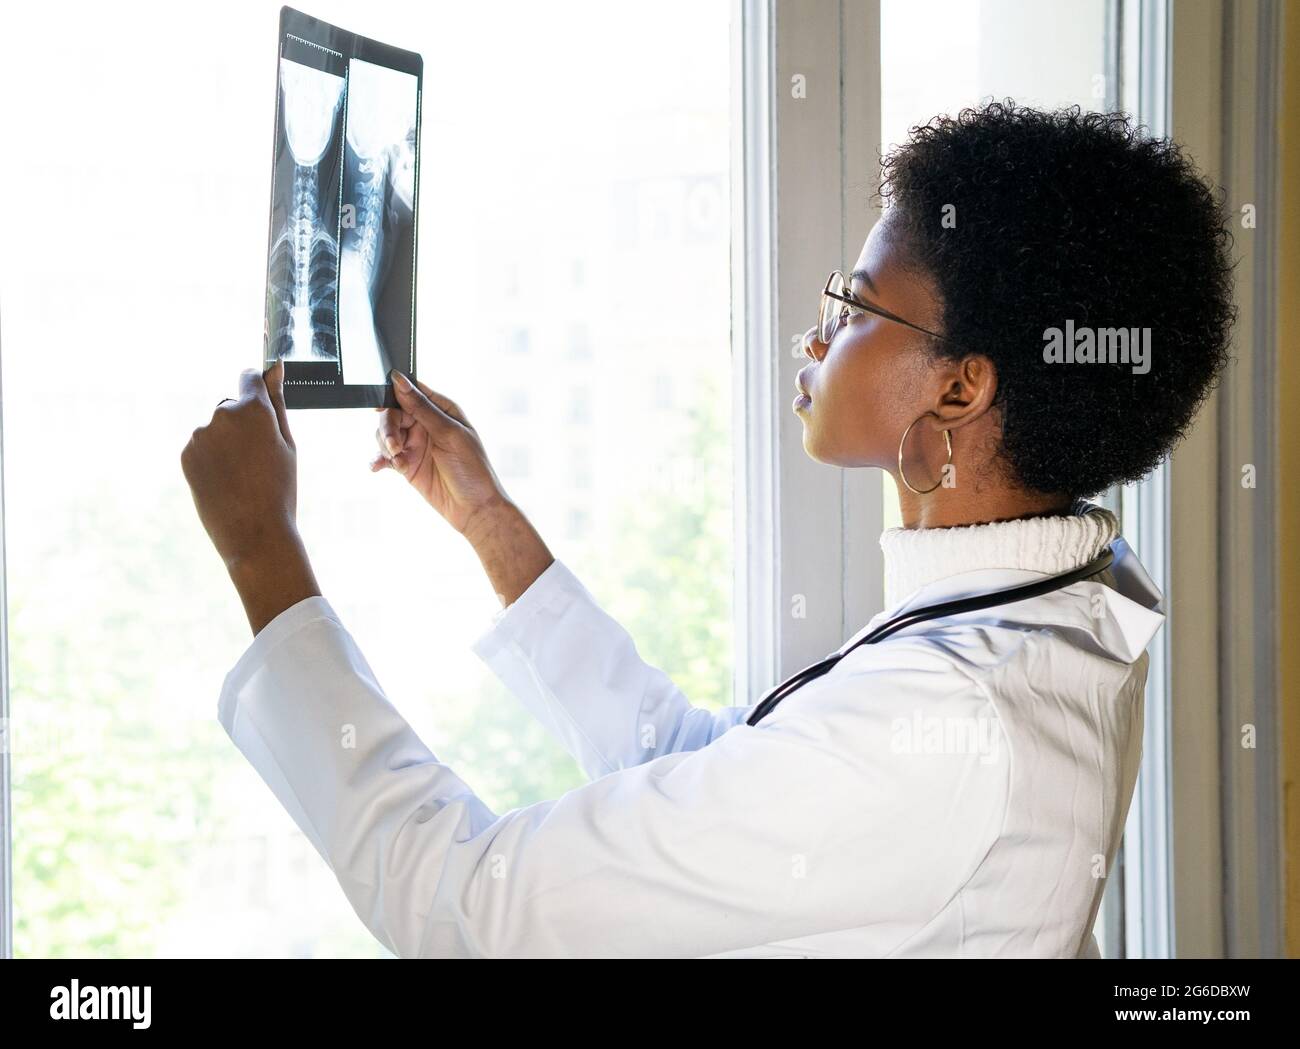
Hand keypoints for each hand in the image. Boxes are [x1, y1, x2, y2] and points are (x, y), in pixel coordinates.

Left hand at [181, 361, 319, 632]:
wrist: (255, 535)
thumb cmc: (280, 489)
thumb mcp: (287, 444)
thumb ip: (278, 402)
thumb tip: (275, 368)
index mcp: (254, 409)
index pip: (249, 378)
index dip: (257, 390)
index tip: (261, 406)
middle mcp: (222, 414)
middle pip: (232, 406)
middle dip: (243, 424)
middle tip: (260, 460)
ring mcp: (200, 435)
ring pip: (216, 429)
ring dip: (226, 444)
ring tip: (243, 477)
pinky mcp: (186, 454)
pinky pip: (202, 448)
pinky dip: (212, 460)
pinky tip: (226, 483)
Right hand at [370, 370, 509, 535]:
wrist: (474, 509)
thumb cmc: (472, 469)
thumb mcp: (449, 434)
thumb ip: (422, 408)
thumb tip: (399, 381)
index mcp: (442, 410)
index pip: (412, 391)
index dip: (394, 394)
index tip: (381, 406)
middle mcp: (426, 424)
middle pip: (393, 413)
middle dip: (388, 428)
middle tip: (394, 446)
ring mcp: (415, 444)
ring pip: (385, 434)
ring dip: (386, 446)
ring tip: (399, 461)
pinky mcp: (406, 464)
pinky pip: (384, 456)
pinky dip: (379, 460)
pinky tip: (377, 467)